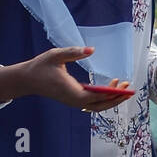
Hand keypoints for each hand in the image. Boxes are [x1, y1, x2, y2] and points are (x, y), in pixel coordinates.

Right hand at [11, 46, 132, 112]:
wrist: (26, 79)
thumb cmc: (40, 66)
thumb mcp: (56, 55)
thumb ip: (74, 52)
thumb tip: (91, 50)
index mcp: (72, 92)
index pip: (97, 97)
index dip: (112, 94)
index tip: (124, 87)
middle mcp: (74, 100)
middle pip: (100, 105)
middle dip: (116, 98)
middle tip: (129, 88)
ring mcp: (74, 102)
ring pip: (97, 106)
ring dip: (111, 99)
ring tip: (122, 87)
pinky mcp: (73, 100)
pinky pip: (92, 103)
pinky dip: (103, 98)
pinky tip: (110, 87)